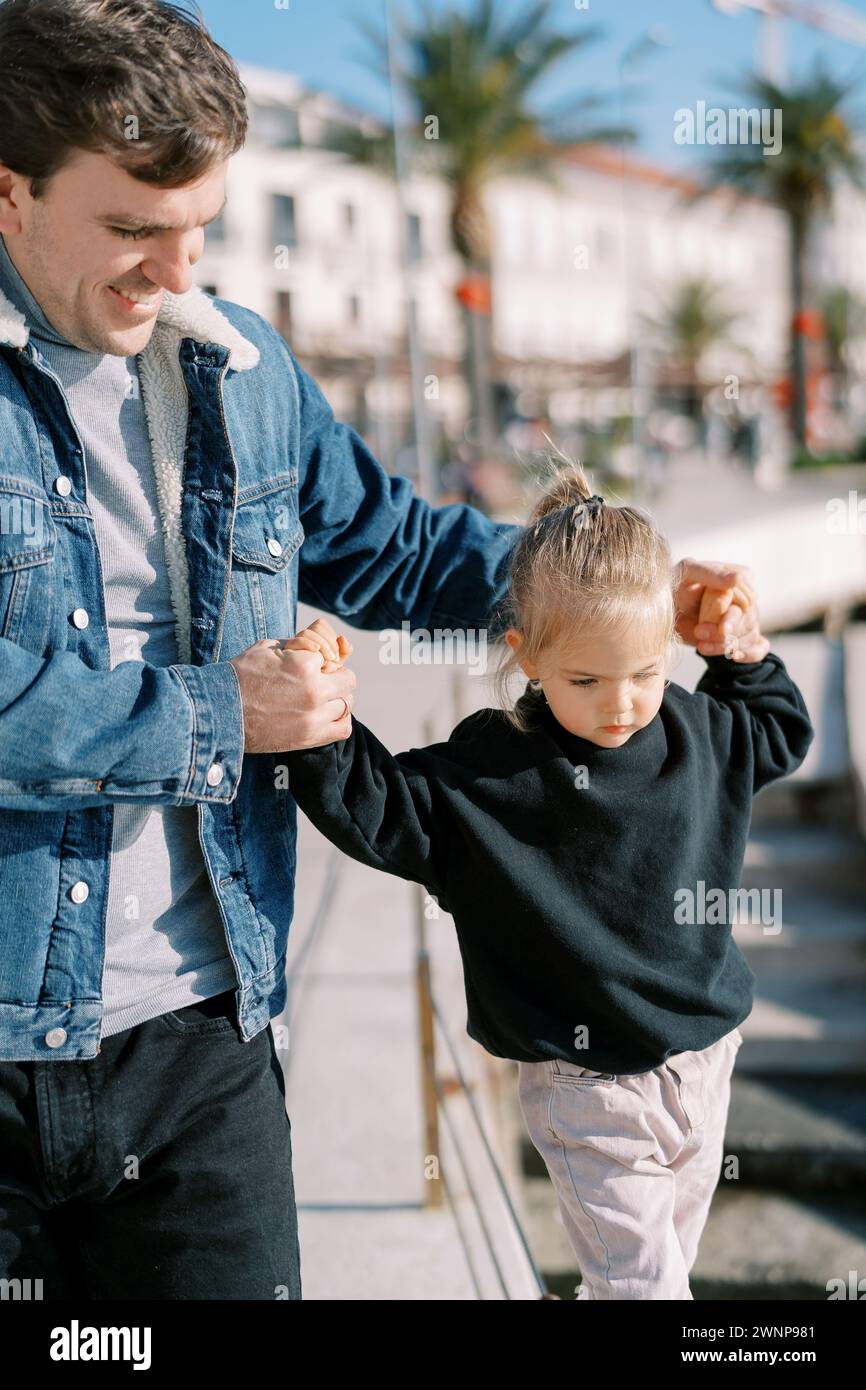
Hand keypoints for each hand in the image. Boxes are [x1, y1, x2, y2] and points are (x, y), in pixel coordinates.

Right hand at [228, 619, 355, 753]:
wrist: (220, 711)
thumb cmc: (242, 676)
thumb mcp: (268, 647)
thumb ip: (299, 643)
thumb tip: (323, 641)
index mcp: (304, 664)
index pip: (331, 655)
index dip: (321, 659)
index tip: (309, 664)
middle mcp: (314, 690)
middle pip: (348, 680)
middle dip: (336, 677)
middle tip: (320, 680)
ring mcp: (314, 717)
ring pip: (347, 704)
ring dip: (336, 699)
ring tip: (320, 698)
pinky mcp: (309, 737)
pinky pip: (343, 729)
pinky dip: (340, 720)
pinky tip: (326, 715)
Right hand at [281, 617, 352, 672]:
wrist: (307, 689)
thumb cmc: (322, 676)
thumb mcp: (336, 663)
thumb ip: (344, 650)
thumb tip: (342, 637)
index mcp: (312, 637)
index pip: (320, 624)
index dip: (330, 636)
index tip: (336, 654)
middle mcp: (301, 639)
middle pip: (316, 627)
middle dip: (329, 642)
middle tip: (334, 659)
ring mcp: (293, 646)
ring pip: (307, 633)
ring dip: (322, 645)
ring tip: (329, 661)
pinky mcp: (287, 654)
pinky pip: (296, 641)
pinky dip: (308, 643)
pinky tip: (316, 650)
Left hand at [673, 559, 769, 662]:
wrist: (669, 611)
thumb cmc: (676, 586)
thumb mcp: (688, 573)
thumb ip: (711, 573)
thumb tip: (737, 578)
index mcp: (740, 578)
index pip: (747, 602)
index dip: (729, 618)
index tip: (701, 626)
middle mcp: (747, 598)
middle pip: (748, 622)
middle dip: (722, 634)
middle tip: (698, 633)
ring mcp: (747, 618)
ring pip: (750, 637)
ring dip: (725, 646)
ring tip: (701, 646)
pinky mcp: (742, 636)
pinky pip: (760, 647)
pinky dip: (750, 654)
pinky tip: (733, 656)